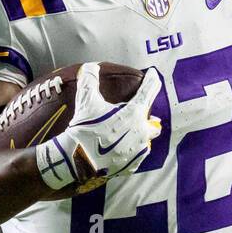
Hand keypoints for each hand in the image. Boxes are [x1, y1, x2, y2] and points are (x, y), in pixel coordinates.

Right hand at [35, 63, 162, 190]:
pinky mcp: (132, 165)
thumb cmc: (84, 128)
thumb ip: (89, 80)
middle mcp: (142, 132)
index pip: (149, 90)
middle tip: (135, 113)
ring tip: (127, 133)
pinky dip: (131, 151)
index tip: (152, 74)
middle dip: (147, 117)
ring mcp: (139, 151)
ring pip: (146, 140)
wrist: (77, 160)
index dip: (151, 79)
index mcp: (135, 113)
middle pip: (153, 121)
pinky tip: (120, 149)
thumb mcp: (85, 101)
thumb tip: (90, 67)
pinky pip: (136, 156)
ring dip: (139, 135)